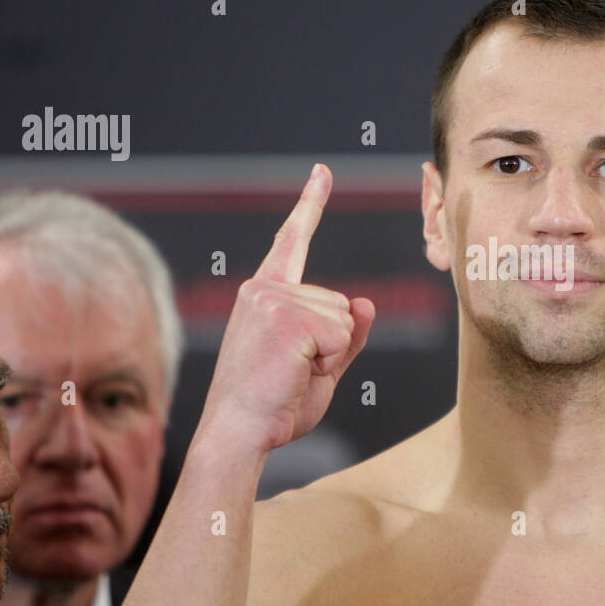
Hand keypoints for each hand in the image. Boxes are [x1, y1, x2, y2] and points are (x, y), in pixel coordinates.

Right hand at [198, 163, 374, 457]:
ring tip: (289, 373)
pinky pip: (340, 335)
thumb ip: (345, 336)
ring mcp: (272, 300)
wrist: (240, 433)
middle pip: (340, 304)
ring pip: (343, 319)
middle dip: (332, 346)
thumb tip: (364, 303)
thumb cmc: (273, 406)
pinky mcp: (285, 317)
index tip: (323, 172)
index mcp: (266, 295)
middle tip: (292, 372)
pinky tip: (294, 372)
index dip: (310, 204)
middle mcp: (264, 289)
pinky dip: (329, 361)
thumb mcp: (319, 368)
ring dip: (329, 356)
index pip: (293, 241)